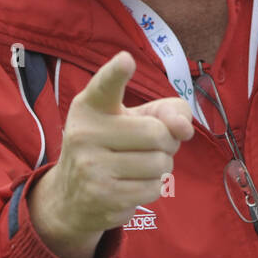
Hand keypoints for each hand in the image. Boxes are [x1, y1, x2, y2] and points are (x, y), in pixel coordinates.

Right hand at [32, 52, 193, 249]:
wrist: (73, 196)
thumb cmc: (114, 145)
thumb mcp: (134, 118)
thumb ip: (167, 111)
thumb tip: (184, 128)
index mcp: (90, 106)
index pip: (105, 85)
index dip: (117, 72)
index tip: (126, 60)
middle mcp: (85, 133)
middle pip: (157, 133)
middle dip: (167, 142)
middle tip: (151, 146)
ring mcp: (91, 167)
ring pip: (160, 164)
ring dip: (162, 167)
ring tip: (140, 166)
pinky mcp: (103, 196)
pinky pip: (154, 188)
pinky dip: (154, 187)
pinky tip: (133, 184)